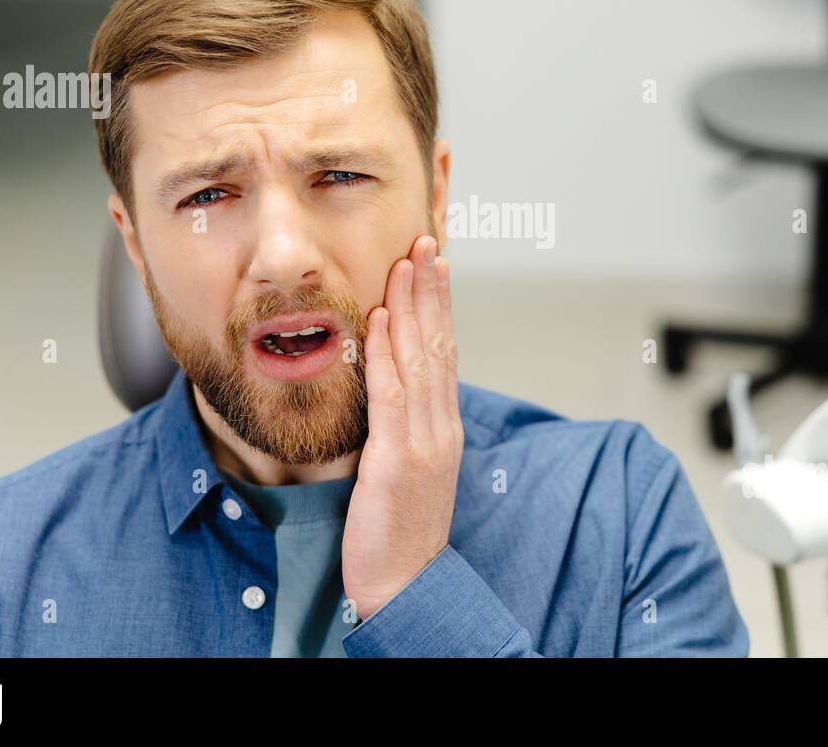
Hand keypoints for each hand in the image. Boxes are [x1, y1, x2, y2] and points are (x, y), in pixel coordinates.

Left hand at [342, 233, 461, 621]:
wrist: (407, 587)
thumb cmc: (398, 532)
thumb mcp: (406, 469)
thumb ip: (403, 427)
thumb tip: (389, 389)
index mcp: (442, 428)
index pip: (444, 353)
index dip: (439, 306)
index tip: (433, 264)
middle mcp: (440, 427)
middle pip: (438, 344)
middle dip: (430, 290)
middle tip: (426, 240)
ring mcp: (423, 442)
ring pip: (420, 359)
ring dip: (412, 305)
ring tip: (407, 261)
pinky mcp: (397, 461)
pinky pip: (393, 396)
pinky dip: (390, 354)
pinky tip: (384, 319)